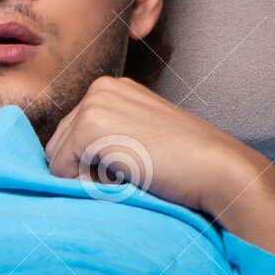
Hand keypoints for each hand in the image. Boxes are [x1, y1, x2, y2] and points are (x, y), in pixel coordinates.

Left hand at [43, 76, 258, 219]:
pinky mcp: (90, 125)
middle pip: (58, 146)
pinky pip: (60, 171)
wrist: (217, 168)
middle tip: (132, 171)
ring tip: (129, 172)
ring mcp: (94, 103)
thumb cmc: (185, 165)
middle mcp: (99, 88)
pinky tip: (124, 175)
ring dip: (86, 178)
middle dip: (84, 170)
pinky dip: (85, 186)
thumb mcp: (142, 139)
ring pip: (57, 159)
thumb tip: (63, 164)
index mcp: (112, 89)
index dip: (93, 164)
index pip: (71, 137)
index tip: (134, 164)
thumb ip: (109, 139)